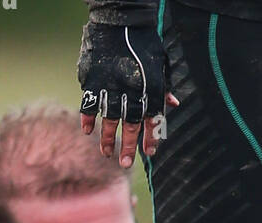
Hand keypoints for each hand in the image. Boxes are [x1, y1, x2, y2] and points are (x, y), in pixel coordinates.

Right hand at [78, 21, 179, 165]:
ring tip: (106, 152)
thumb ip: (164, 86)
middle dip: (127, 146)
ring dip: (107, 137)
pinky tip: (87, 131)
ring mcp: (109, 84)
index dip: (152, 137)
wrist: (120, 19)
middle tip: (124, 164)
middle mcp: (130, 90)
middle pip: (130, 124)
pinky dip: (87, 118)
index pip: (153, 119)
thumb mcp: (160, 64)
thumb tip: (174, 104)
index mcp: (149, 89)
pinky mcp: (92, 77)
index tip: (150, 153)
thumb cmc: (143, 43)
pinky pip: (88, 103)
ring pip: (108, 118)